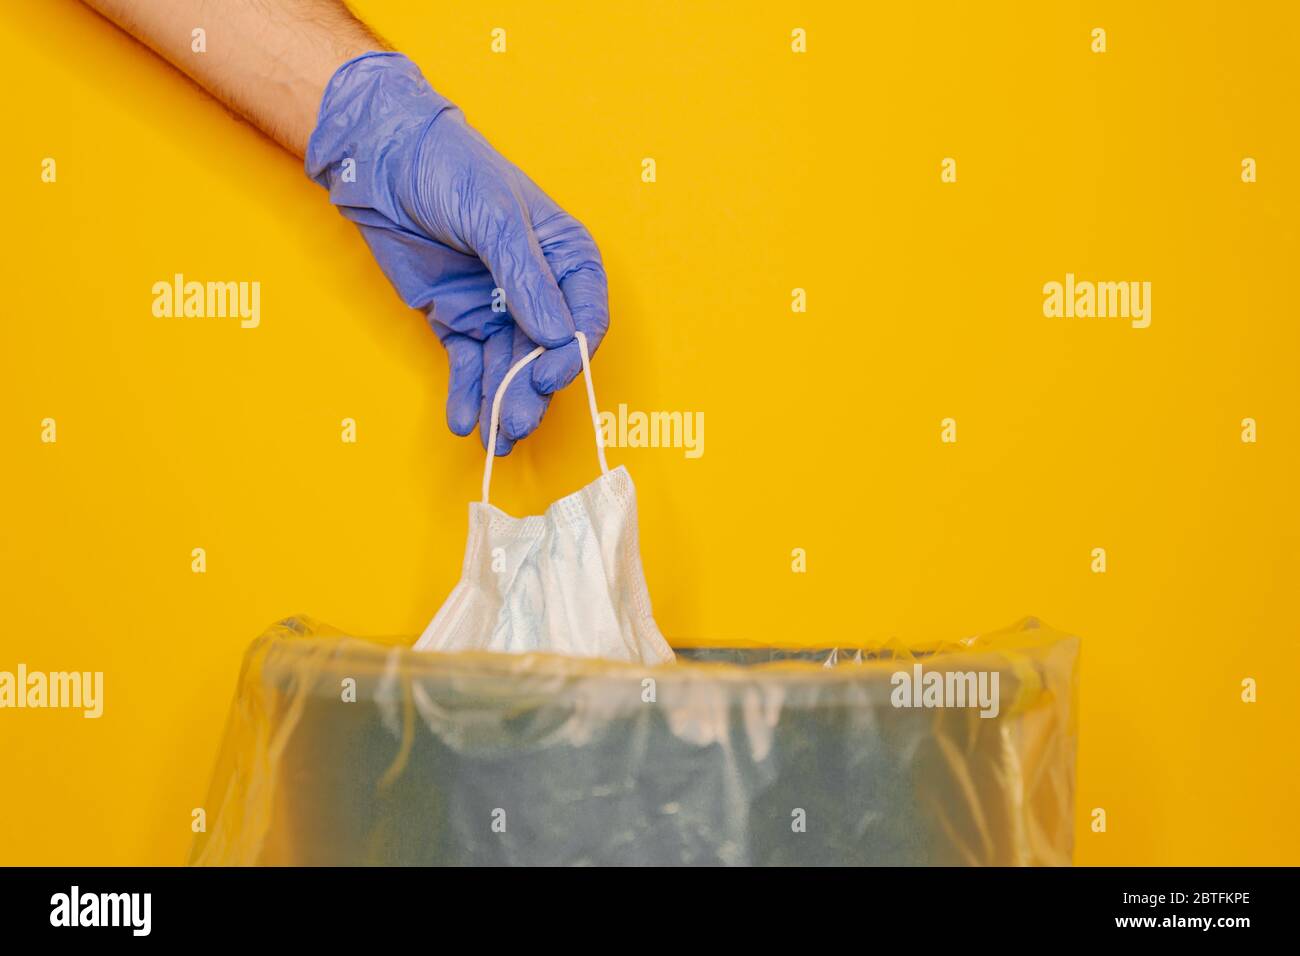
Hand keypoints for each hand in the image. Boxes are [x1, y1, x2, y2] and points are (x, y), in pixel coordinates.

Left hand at [306, 52, 608, 453]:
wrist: (381, 159)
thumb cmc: (449, 168)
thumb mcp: (493, 216)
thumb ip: (525, 276)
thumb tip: (557, 334)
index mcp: (564, 255)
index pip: (584, 315)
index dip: (570, 351)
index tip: (546, 375)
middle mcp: (538, 288)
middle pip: (545, 353)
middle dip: (532, 391)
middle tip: (517, 423)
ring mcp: (497, 306)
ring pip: (508, 367)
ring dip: (502, 403)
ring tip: (495, 438)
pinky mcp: (458, 319)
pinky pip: (469, 365)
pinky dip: (467, 394)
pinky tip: (464, 420)